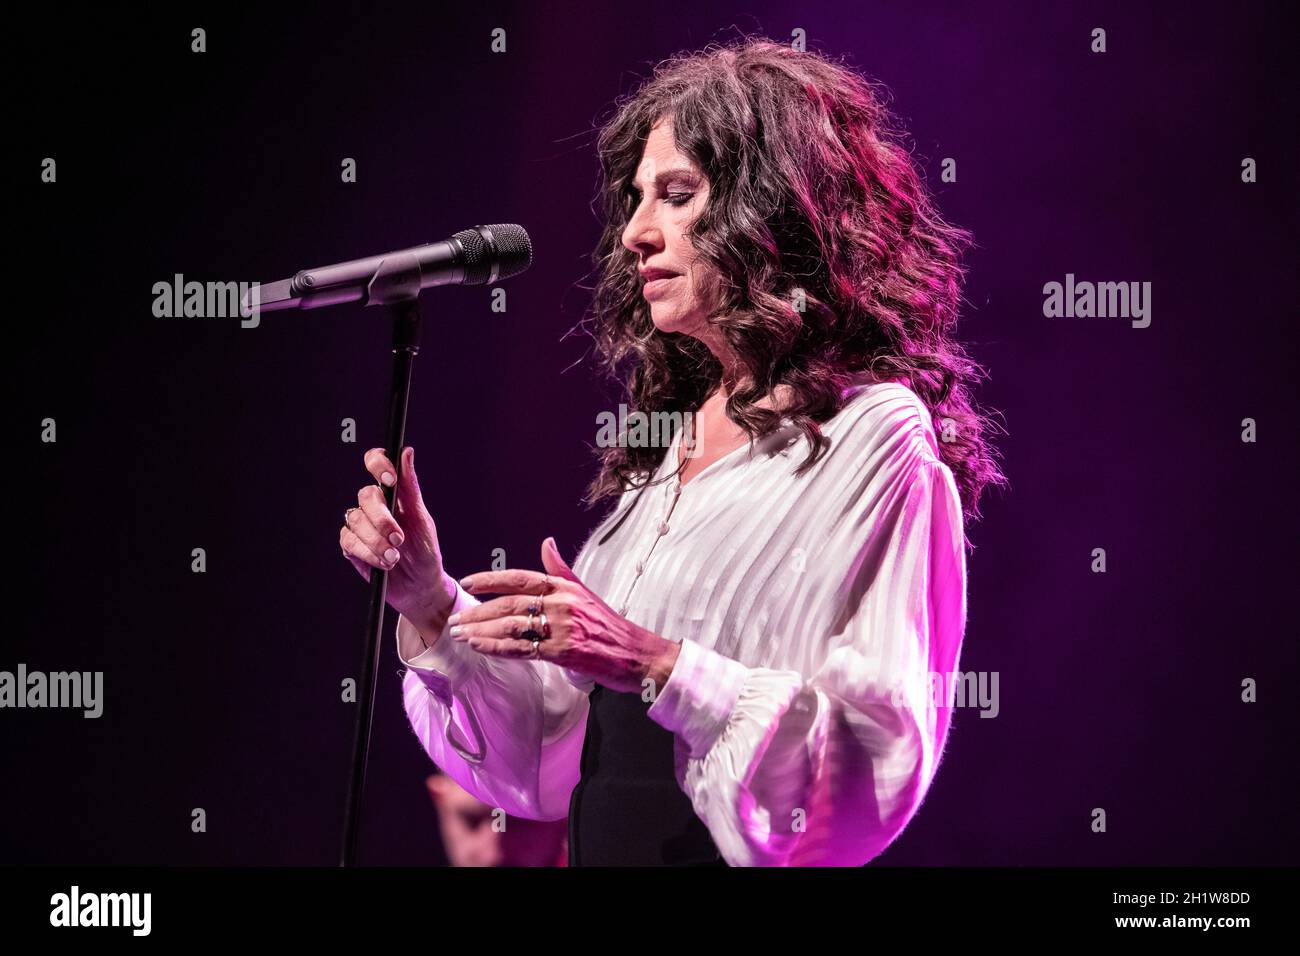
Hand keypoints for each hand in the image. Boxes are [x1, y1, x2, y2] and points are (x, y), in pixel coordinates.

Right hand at [339, 445, 456, 635]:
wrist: (420, 586)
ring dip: (377, 541)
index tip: (390, 480)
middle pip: (365, 496)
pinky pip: (349, 541)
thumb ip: (410, 487)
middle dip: (382, 518)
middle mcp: (373, 506)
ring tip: (395, 557)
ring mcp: (360, 526)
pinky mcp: (351, 547)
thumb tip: (406, 452)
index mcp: (392, 493)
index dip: (378, 464)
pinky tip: (383, 563)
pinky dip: (368, 553)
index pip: (375, 463)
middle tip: (399, 538)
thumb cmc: (425, 550)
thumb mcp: (422, 519)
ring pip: (355, 520)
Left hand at [451, 537, 680, 695]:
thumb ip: (561, 570)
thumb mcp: (585, 592)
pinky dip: (497, 647)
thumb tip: (546, 543)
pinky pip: (522, 649)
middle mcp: (561, 603)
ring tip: (460, 634)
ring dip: (481, 630)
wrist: (637, 654)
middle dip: (478, 611)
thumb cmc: (609, 626)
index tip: (468, 583)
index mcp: (565, 587)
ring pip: (511, 626)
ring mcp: (562, 627)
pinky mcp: (563, 652)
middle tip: (456, 619)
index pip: (520, 578)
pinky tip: (480, 647)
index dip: (491, 579)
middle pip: (509, 603)